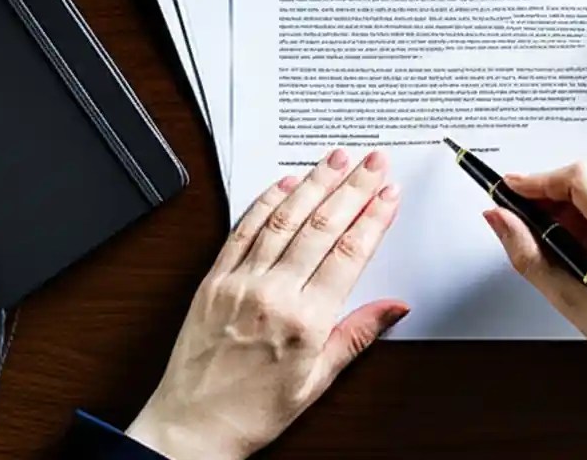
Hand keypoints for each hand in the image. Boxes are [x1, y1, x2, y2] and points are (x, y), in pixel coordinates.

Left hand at [127, 148, 406, 459]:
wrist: (192, 427)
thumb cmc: (253, 412)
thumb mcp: (317, 382)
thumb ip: (356, 336)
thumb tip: (395, 308)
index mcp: (305, 323)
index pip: (349, 255)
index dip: (373, 218)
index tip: (389, 194)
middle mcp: (272, 295)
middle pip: (322, 228)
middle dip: (353, 188)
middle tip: (374, 162)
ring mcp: (240, 283)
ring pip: (284, 220)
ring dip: (314, 183)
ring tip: (336, 158)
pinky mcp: (213, 280)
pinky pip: (243, 231)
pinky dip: (266, 202)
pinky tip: (286, 182)